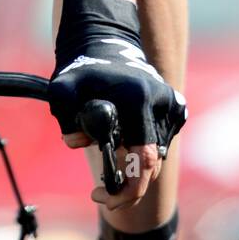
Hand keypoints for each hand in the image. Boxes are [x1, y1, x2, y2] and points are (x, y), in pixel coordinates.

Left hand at [49, 0, 186, 211]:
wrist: (106, 44)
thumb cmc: (83, 69)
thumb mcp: (62, 88)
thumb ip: (64, 116)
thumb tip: (78, 142)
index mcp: (139, 98)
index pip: (143, 158)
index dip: (126, 187)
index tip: (100, 195)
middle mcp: (162, 102)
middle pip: (152, 164)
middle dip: (129, 186)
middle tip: (102, 195)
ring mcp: (172, 105)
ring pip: (156, 156)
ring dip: (134, 167)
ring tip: (108, 166)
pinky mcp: (176, 108)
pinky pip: (160, 143)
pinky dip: (142, 152)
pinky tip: (123, 145)